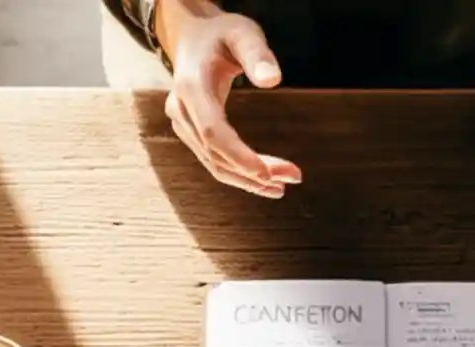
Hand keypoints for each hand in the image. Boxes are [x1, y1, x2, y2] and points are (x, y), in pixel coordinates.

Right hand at [157, 0, 299, 197]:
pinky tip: (265, 181)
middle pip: (216, 154)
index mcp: (191, 86)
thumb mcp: (242, 33)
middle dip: (253, 173)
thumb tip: (273, 80)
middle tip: (293, 178)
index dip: (239, 156)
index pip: (212, 132)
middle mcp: (181, 110)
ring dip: (248, 180)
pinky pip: (214, 160)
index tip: (268, 173)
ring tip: (283, 186)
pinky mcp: (191, 133)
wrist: (194, 37)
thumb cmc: (221, 33)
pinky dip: (239, 173)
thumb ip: (257, 53)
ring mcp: (183, 125)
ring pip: (214, 163)